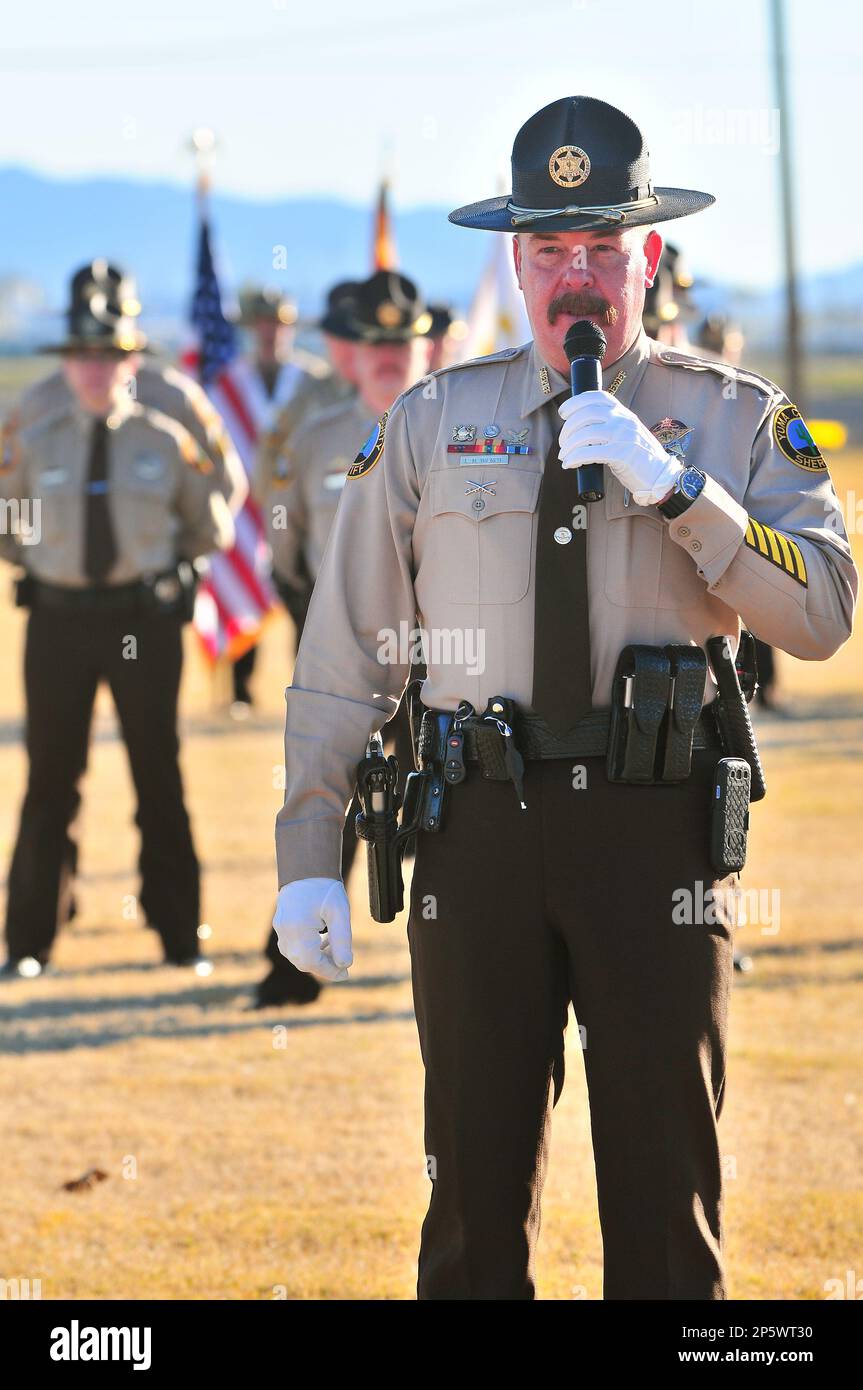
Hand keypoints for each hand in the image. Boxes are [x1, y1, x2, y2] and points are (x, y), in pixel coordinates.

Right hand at [273, 877, 352, 981]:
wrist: (306, 867)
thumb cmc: (325, 888)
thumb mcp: (339, 913)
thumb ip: (342, 940)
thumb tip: (345, 965)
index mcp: (298, 929)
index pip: (312, 962)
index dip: (330, 971)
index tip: (346, 973)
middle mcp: (285, 932)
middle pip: (303, 962)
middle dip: (324, 965)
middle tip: (343, 963)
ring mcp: (280, 928)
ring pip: (297, 955)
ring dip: (316, 957)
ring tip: (334, 944)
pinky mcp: (280, 924)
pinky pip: (292, 946)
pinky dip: (307, 948)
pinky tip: (322, 937)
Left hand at [558, 390, 683, 506]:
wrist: (659, 474)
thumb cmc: (638, 456)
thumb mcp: (625, 432)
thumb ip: (608, 425)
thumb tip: (580, 429)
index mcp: (623, 412)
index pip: (597, 397)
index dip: (575, 402)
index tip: (563, 413)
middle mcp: (623, 419)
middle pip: (586, 414)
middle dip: (567, 429)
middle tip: (562, 444)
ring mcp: (623, 435)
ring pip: (585, 433)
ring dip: (568, 446)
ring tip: (564, 457)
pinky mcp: (622, 454)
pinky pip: (590, 452)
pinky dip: (575, 457)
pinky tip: (569, 464)